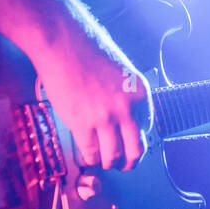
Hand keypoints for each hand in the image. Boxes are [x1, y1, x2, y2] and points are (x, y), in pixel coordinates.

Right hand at [31, 33, 151, 170]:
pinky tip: (88, 155)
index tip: (130, 145)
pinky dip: (90, 159)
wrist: (63, 43)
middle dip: (130, 162)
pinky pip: (90, 152)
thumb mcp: (121, 73)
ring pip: (113, 157)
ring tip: (104, 162)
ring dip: (109, 164)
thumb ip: (126, 96)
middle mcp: (127, 108)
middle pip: (136, 150)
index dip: (137, 140)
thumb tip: (125, 120)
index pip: (147, 129)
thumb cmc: (88, 52)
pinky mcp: (81, 123)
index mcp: (140, 93)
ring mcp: (104, 118)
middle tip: (124, 165)